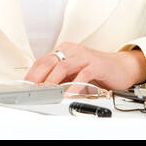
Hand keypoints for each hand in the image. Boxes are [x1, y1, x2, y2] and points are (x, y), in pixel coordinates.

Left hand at [23, 42, 145, 91]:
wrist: (121, 67)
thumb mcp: (74, 73)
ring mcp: (84, 56)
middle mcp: (72, 51)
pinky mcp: (96, 64)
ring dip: (52, 81)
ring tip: (46, 92)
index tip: (24, 86)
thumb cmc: (96, 70)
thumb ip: (60, 78)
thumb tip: (42, 89)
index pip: (42, 61)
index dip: (32, 74)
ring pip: (62, 66)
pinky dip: (74, 86)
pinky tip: (69, 94)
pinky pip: (82, 75)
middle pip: (49, 61)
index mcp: (64, 51)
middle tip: (31, 90)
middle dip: (38, 77)